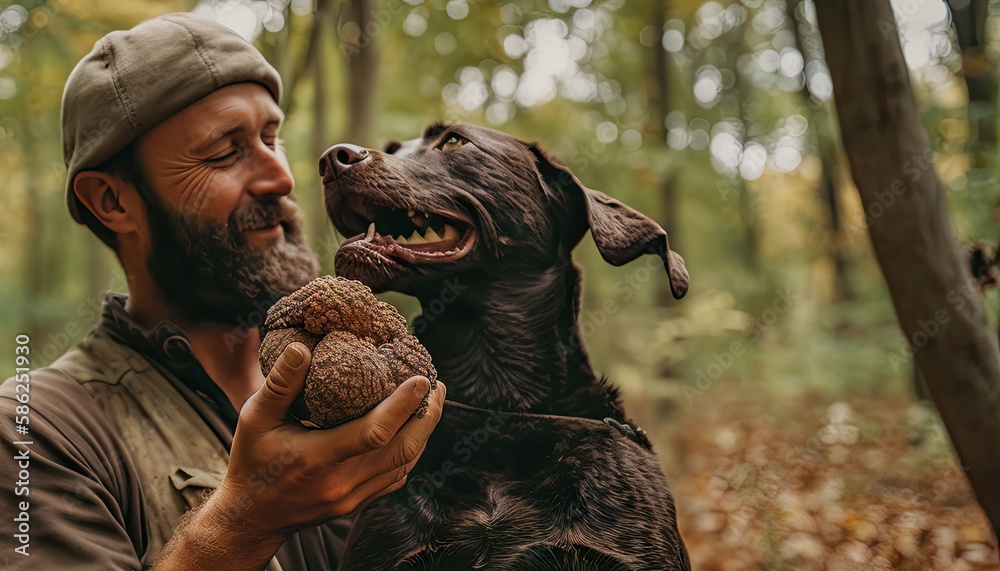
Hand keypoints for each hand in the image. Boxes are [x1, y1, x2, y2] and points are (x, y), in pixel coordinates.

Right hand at [208, 342, 443, 542]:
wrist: (251, 516)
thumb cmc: (252, 462)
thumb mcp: (254, 418)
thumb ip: (279, 384)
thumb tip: (302, 349)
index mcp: (317, 458)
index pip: (373, 432)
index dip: (402, 405)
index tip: (421, 379)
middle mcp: (341, 482)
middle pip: (403, 449)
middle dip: (427, 416)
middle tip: (437, 385)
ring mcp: (352, 497)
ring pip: (404, 464)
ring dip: (423, 432)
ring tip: (432, 401)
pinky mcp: (357, 503)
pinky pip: (395, 477)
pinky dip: (411, 452)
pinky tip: (414, 430)